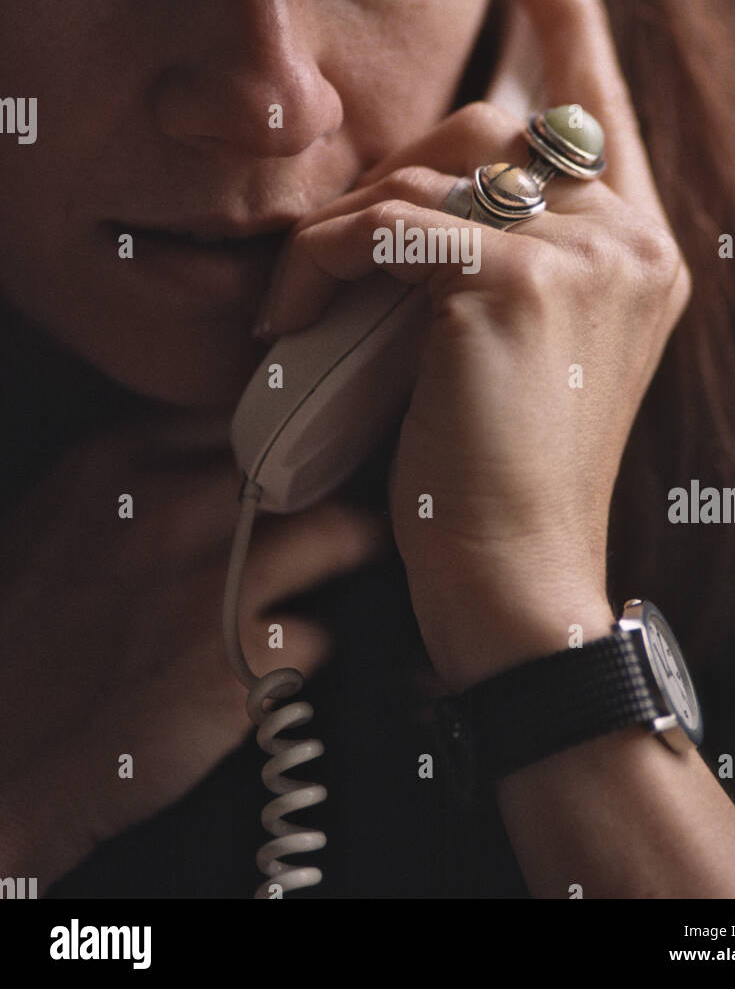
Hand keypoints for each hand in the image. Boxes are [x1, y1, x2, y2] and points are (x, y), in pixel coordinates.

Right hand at [0, 406, 387, 885]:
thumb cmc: (18, 645)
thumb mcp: (56, 524)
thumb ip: (134, 481)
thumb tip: (225, 464)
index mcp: (114, 462)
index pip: (246, 414)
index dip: (287, 440)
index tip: (310, 456)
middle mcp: (163, 510)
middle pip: (298, 465)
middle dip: (330, 485)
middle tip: (349, 506)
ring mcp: (206, 585)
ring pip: (336, 531)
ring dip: (350, 548)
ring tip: (355, 558)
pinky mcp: (237, 666)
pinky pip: (318, 635)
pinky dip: (311, 648)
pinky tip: (286, 660)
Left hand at [258, 0, 690, 688]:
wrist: (513, 572)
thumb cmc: (501, 470)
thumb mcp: (523, 345)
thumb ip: (513, 252)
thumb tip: (428, 188)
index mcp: (641, 251)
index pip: (604, 104)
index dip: (567, 21)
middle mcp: (628, 240)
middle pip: (490, 129)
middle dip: (391, 174)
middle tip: (332, 248)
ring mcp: (583, 255)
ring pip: (430, 174)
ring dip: (344, 229)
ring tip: (304, 301)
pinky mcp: (516, 282)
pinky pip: (388, 226)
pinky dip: (322, 262)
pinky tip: (295, 315)